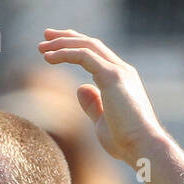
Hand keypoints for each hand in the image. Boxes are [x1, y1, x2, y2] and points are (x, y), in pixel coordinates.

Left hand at [36, 29, 167, 167]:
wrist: (142, 147)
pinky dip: (65, 53)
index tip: (53, 47)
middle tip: (45, 36)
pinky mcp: (112, 76)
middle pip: (91, 44)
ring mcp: (118, 71)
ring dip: (62, 43)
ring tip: (41, 46)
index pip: (96, 54)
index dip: (75, 46)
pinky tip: (48, 58)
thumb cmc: (125, 141)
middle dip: (67, 38)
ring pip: (87, 46)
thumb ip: (93, 104)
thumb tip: (81, 88)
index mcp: (120, 79)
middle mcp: (121, 70)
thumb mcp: (103, 121)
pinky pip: (84, 56)